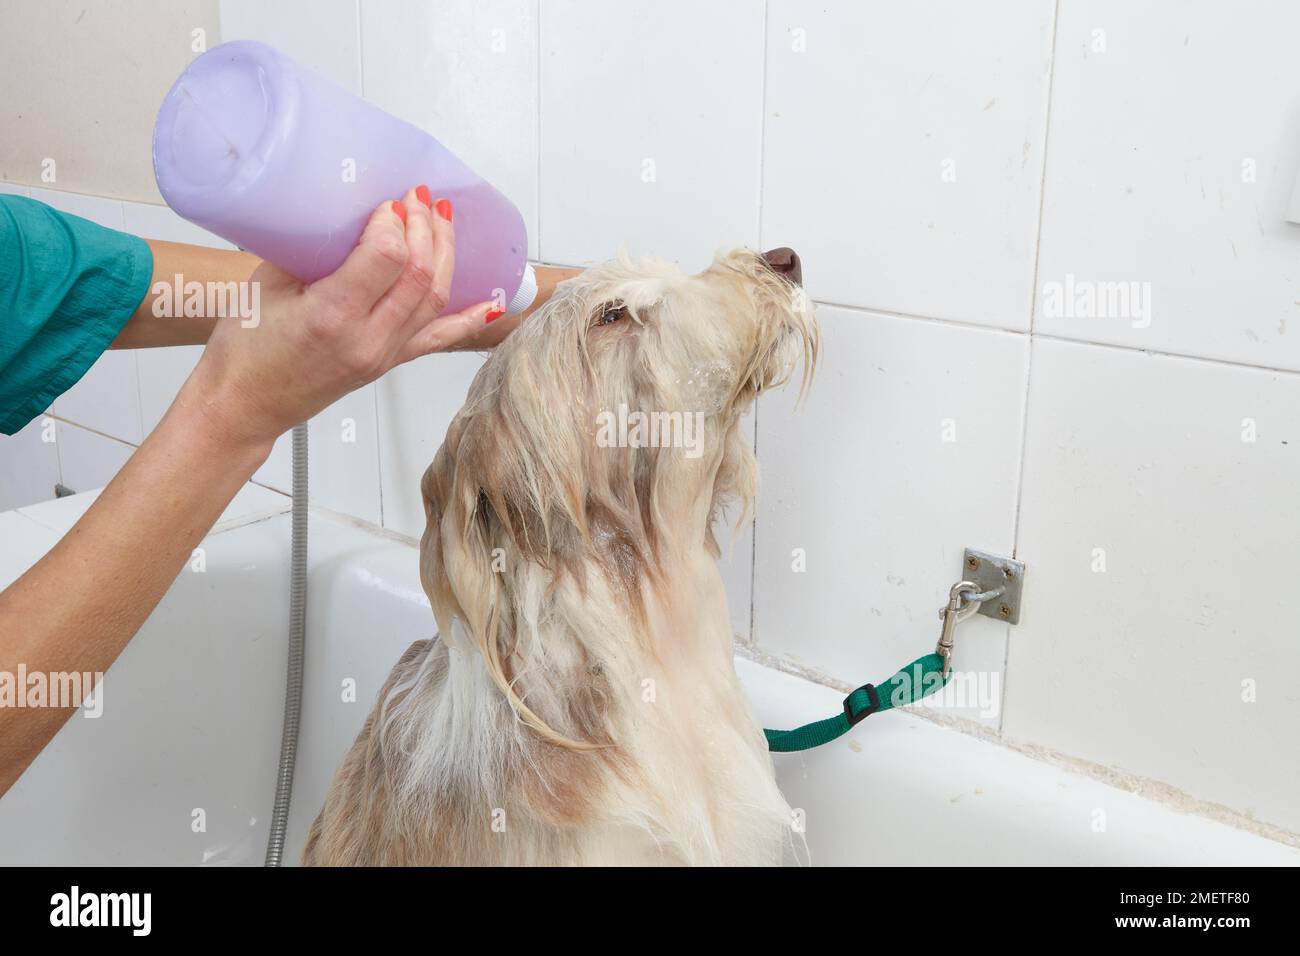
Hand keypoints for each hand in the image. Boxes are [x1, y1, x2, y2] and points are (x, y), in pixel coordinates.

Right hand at [189, 186, 497, 449]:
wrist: (245, 404)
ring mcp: (384, 355)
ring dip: (445, 255)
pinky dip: (468, 319)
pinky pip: (439, 338)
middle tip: (421, 197)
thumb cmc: (245, 348)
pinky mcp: (390, 363)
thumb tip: (346, 213)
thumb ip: (311, 249)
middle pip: (419, 274)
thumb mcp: (267, 284)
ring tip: (444, 220)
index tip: (387, 201)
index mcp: (331, 316)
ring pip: (434, 299)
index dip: (394, 221)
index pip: (386, 257)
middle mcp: (366, 339)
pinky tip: (493, 303)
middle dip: (425, 228)